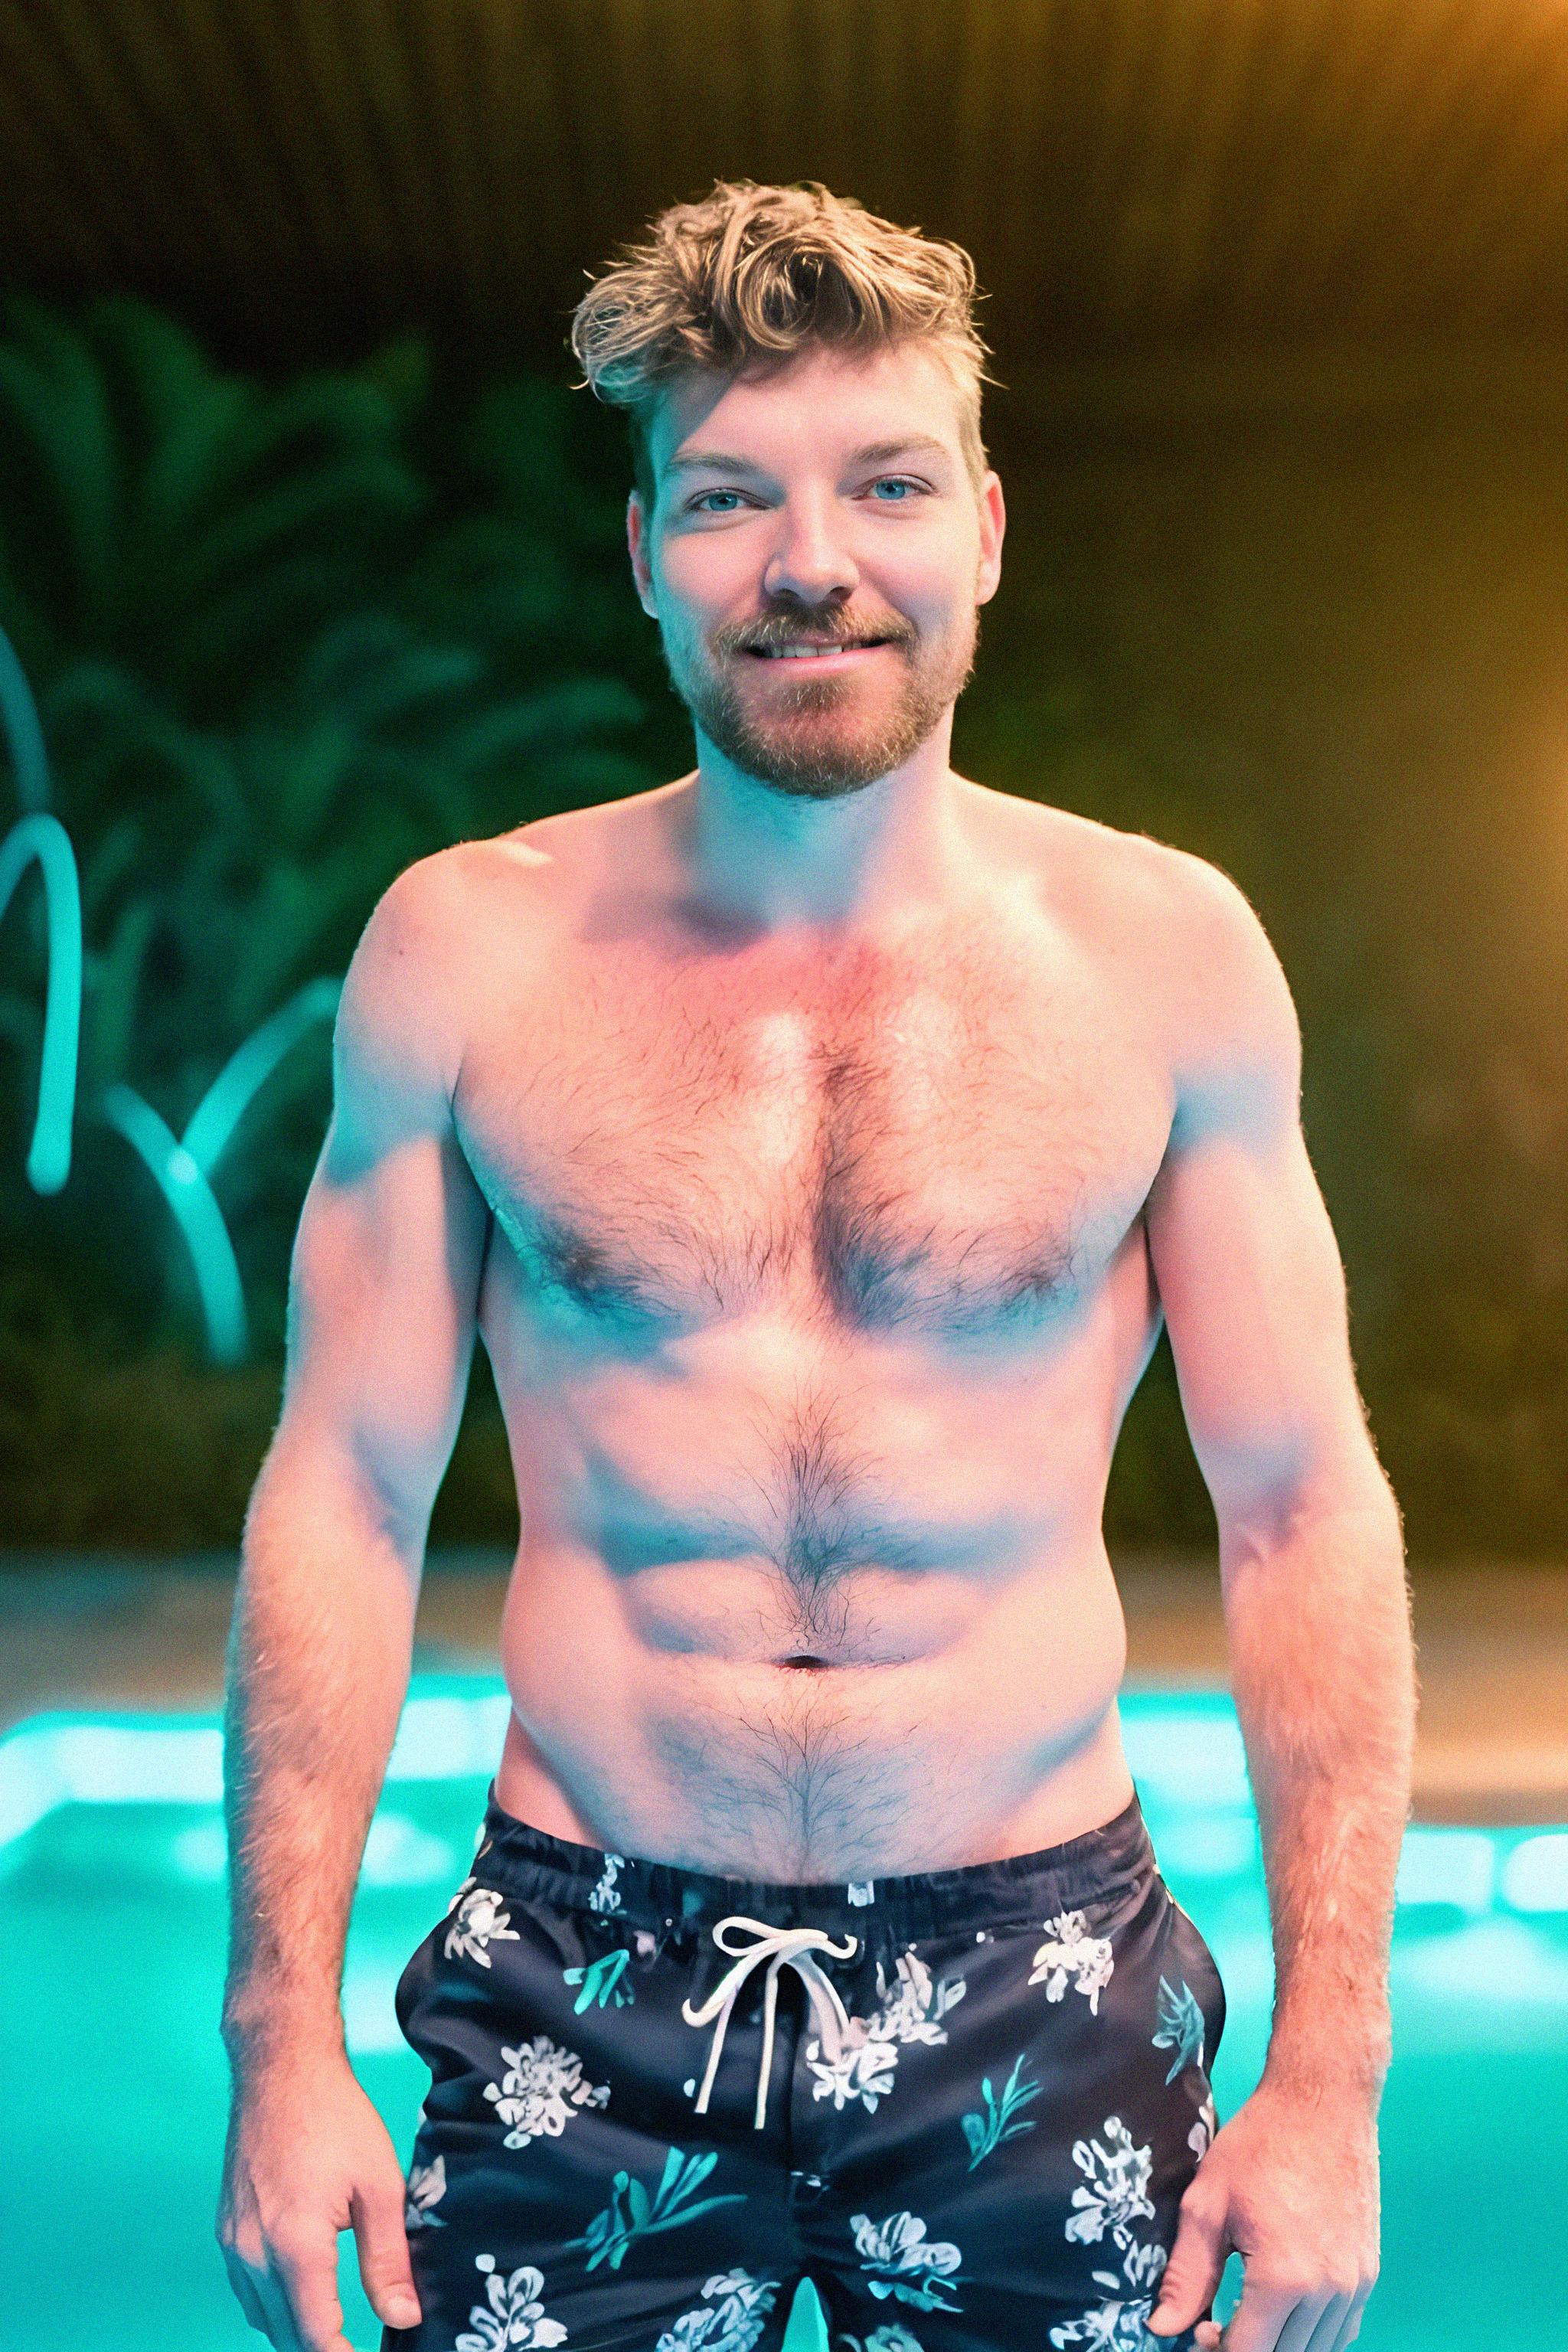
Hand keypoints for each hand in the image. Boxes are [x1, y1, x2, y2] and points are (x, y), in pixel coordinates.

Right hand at [216, 2050, 422, 2350]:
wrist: (281, 2070)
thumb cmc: (335, 2118)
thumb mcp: (380, 2185)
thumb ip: (388, 2259)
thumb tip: (403, 2318)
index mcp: (294, 2245)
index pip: (314, 2336)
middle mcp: (253, 2253)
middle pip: (284, 2335)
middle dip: (320, 2348)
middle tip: (356, 2344)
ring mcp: (233, 2243)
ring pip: (261, 2318)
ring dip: (296, 2331)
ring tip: (337, 2328)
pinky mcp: (226, 2231)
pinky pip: (246, 2291)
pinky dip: (274, 2306)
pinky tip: (304, 2293)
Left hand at [1145, 2076, 1378, 2351]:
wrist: (1322, 2103)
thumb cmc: (1260, 2144)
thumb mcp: (1207, 2204)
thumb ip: (1187, 2274)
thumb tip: (1163, 2328)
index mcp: (1283, 2278)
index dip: (1217, 2350)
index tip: (1200, 2329)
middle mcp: (1328, 2292)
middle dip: (1248, 2349)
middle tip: (1217, 2322)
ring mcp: (1355, 2285)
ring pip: (1317, 2350)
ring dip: (1281, 2344)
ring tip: (1250, 2314)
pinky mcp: (1369, 2273)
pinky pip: (1342, 2329)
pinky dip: (1313, 2333)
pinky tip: (1286, 2309)